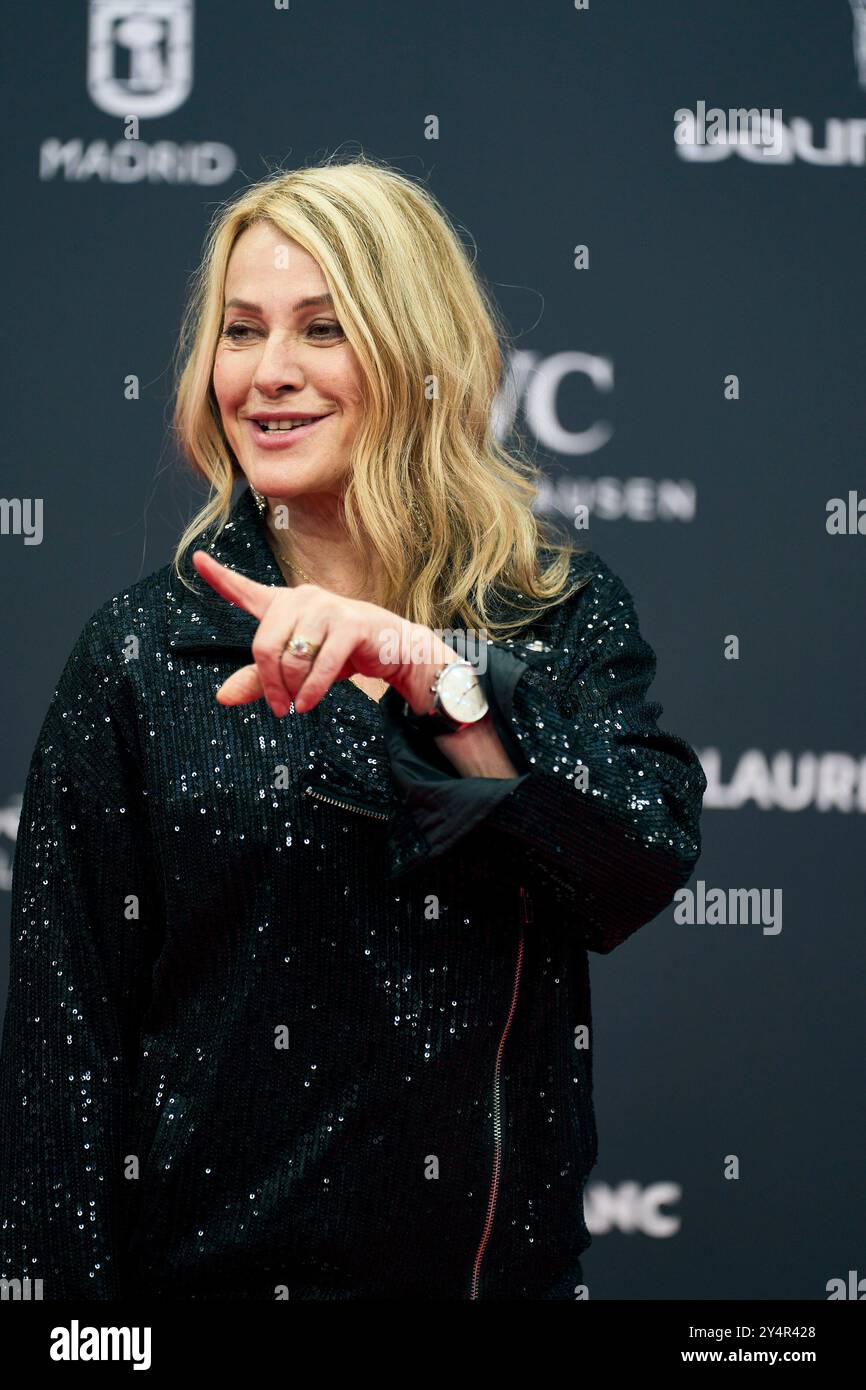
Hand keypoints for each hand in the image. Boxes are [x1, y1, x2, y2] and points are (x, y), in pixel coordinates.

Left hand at [192, 550, 453, 716]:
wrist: (394, 650)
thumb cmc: (342, 655)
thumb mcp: (297, 668)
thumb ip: (261, 679)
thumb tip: (222, 697)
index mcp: (285, 604)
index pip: (245, 590)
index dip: (219, 576)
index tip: (196, 559)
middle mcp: (303, 598)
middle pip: (264, 644)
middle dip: (269, 682)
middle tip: (278, 706)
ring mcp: (328, 608)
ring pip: (292, 656)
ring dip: (292, 688)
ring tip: (299, 704)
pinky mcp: (351, 624)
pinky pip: (320, 663)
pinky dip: (311, 689)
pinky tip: (308, 704)